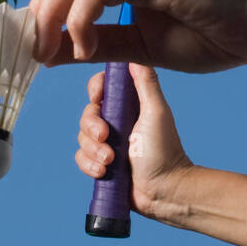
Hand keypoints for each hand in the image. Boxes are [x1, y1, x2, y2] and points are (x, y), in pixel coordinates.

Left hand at [28, 0, 246, 71]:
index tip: (31, 47)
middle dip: (38, 14)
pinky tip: (88, 47)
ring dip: (52, 18)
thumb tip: (51, 51)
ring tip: (53, 54)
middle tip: (32, 55)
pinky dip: (81, 20)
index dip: (42, 10)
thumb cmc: (217, 33)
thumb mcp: (146, 45)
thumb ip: (101, 43)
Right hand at [74, 64, 192, 218]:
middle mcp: (118, 121)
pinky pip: (81, 158)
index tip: (98, 98)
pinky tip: (103, 171)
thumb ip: (146, 83)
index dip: (96, 90)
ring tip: (111, 160)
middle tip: (106, 137)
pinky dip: (89, 165)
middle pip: (88, 113)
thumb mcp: (156, 111)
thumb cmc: (164, 150)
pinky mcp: (101, 163)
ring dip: (92, 150)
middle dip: (92, 126)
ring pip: (82, 137)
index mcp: (130, 105)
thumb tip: (135, 56)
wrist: (164, 190)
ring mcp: (109, 143)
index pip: (103, 87)